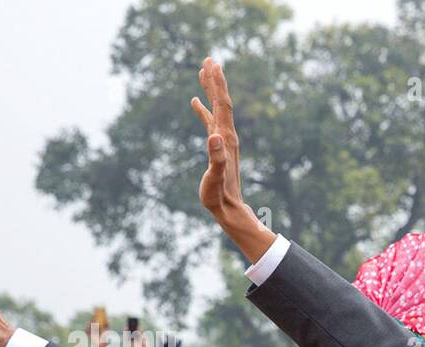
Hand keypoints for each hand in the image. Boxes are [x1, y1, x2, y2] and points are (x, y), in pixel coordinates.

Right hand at [191, 57, 275, 263]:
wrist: (229, 210)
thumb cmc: (219, 197)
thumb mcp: (215, 178)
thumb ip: (216, 158)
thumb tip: (214, 136)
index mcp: (226, 139)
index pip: (223, 105)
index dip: (217, 84)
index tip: (212, 63)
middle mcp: (227, 136)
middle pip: (222, 102)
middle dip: (216, 80)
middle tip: (210, 59)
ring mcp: (223, 141)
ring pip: (217, 109)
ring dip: (210, 90)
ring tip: (203, 70)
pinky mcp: (218, 147)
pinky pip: (210, 121)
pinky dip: (203, 109)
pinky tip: (195, 101)